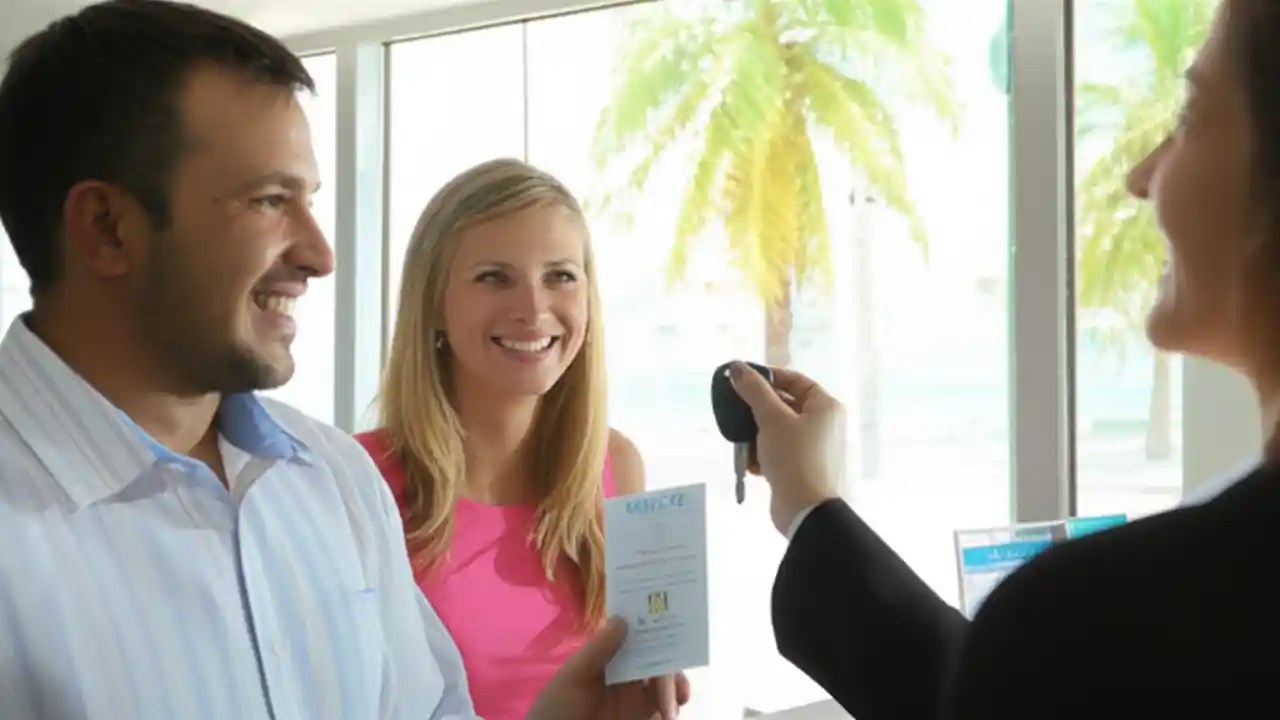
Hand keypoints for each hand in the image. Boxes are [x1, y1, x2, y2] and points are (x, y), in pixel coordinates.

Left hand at [527, 617, 691, 719]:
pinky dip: (665, 716)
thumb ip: (598, 650)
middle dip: (673, 672)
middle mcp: (627, 682)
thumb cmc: (555, 710)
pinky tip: (658, 719)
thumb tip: (623, 618)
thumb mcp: (572, 677)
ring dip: (674, 696)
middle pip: (661, 669)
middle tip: (678, 685)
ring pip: (667, 694)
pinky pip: (661, 716)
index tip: (672, 631)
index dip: (656, 634)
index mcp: (611, 663)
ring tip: (667, 711)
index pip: (639, 643)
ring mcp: (635, 706)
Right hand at [729, 362, 841, 534]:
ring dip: (756, 436)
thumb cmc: (794, 458)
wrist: (804, 510)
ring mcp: (813, 447)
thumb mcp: (771, 418)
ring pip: (776, 429)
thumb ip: (753, 390)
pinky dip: (762, 455)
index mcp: (825, 407)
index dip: (769, 377)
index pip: (796, 380)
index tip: (743, 379)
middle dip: (758, 412)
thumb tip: (736, 367)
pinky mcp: (801, 467)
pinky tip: (752, 464)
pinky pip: (777, 450)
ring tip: (744, 444)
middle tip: (737, 412)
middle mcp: (823, 424)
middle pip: (784, 405)